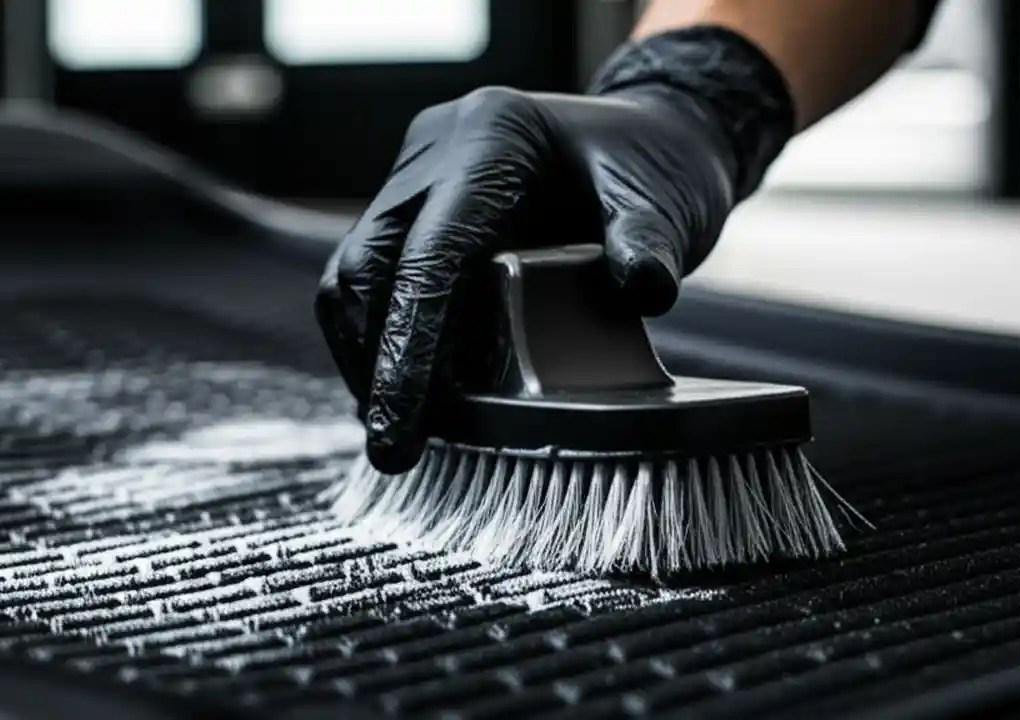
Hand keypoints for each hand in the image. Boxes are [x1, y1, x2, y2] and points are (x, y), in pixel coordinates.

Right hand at [316, 84, 743, 473]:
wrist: (645, 133)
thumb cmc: (652, 164)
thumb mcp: (665, 198)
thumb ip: (648, 241)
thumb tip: (642, 291)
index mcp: (490, 139)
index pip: (428, 254)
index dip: (407, 345)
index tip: (399, 426)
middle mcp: (435, 153)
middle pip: (367, 264)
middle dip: (372, 361)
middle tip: (393, 446)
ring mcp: (415, 177)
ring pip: (354, 272)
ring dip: (367, 352)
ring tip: (398, 426)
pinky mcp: (411, 207)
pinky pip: (371, 275)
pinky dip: (380, 335)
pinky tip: (407, 387)